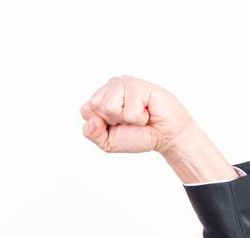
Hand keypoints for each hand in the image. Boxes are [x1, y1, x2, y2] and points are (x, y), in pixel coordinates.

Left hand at [79, 75, 194, 154]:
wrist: (164, 136)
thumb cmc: (137, 135)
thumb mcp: (108, 142)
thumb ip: (93, 134)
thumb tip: (92, 121)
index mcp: (101, 97)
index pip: (85, 111)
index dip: (99, 125)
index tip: (115, 125)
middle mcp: (111, 86)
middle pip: (95, 107)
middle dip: (112, 120)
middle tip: (128, 119)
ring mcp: (124, 82)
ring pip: (108, 107)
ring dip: (126, 119)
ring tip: (138, 114)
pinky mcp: (138, 84)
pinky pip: (128, 111)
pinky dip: (139, 118)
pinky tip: (147, 111)